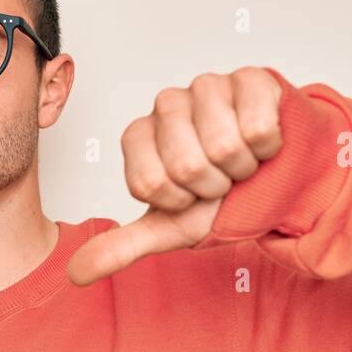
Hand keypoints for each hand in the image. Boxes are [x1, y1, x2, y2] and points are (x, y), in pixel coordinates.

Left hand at [66, 67, 283, 285]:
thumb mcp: (170, 227)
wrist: (275, 178)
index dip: (179, 201)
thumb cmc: (220, 198)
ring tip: (241, 160)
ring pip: (223, 145)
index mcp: (137, 137)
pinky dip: (268, 147)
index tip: (190, 195)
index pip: (149, 183)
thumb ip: (121, 247)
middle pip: (186, 165)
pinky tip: (263, 141)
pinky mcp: (250, 78)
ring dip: (243, 167)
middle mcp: (166, 105)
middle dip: (214, 186)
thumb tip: (76, 273)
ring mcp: (206, 87)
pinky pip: (258, 125)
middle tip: (220, 179)